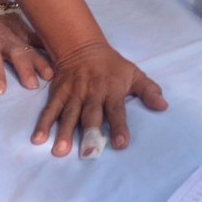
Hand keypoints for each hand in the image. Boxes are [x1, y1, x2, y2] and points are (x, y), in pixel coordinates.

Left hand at [0, 11, 53, 94]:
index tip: (1, 90)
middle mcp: (6, 42)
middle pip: (16, 55)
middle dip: (25, 70)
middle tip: (32, 85)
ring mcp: (19, 37)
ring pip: (32, 50)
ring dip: (41, 62)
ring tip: (50, 75)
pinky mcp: (27, 33)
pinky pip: (41, 40)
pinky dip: (51, 47)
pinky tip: (62, 57)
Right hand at [32, 41, 166, 156]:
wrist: (83, 47)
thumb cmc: (112, 66)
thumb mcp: (134, 73)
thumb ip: (148, 90)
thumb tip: (163, 106)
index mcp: (112, 90)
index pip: (117, 110)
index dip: (120, 126)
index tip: (121, 144)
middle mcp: (92, 93)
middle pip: (91, 115)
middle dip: (90, 134)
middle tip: (88, 154)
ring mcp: (74, 94)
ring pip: (69, 114)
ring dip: (64, 132)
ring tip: (60, 151)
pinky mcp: (58, 93)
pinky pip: (50, 109)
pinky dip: (43, 123)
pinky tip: (38, 139)